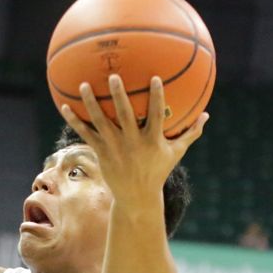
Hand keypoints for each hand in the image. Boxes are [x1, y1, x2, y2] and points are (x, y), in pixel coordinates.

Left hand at [59, 75, 206, 204]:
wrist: (136, 196)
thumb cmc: (158, 170)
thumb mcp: (176, 153)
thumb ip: (191, 133)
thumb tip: (207, 115)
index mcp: (152, 140)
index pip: (156, 115)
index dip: (156, 97)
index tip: (155, 78)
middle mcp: (132, 143)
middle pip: (124, 115)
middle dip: (119, 95)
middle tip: (113, 76)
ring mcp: (114, 147)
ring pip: (100, 122)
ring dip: (91, 103)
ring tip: (84, 84)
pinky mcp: (101, 152)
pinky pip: (85, 134)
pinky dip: (75, 121)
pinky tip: (65, 107)